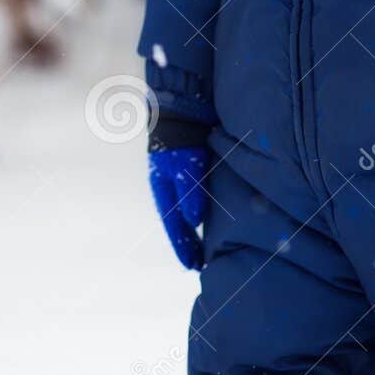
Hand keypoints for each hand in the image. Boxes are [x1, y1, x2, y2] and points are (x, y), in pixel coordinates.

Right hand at [148, 146, 209, 270]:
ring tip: (206, 246)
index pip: (173, 225)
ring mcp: (179, 176)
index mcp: (163, 189)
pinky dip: (203, 210)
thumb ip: (190, 192)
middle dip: (188, 243)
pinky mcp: (192, 166)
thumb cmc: (180, 138)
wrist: (181, 107)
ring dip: (195, 229)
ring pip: (187, 210)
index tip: (192, 267)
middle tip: (198, 265)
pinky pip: (197, 195)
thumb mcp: (184, 166)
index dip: (182, 247)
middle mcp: (169, 186)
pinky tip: (212, 216)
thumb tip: (194, 221)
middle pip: (179, 221)